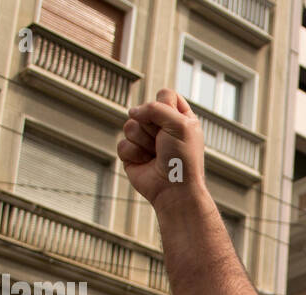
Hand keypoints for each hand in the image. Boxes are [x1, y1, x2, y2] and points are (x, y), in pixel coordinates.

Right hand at [118, 89, 206, 209]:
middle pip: (143, 109)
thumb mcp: (179, 124)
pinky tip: (146, 163)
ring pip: (130, 125)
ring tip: (156, 154)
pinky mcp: (132, 154)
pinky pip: (122, 143)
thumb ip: (156, 107)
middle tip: (163, 142)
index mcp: (179, 118)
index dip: (163, 105)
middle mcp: (162, 128)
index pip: (164, 94)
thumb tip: (133, 112)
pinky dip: (134, 154)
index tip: (173, 121)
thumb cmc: (183, 159)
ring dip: (143, 141)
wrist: (174, 190)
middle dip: (151, 126)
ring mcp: (146, 141)